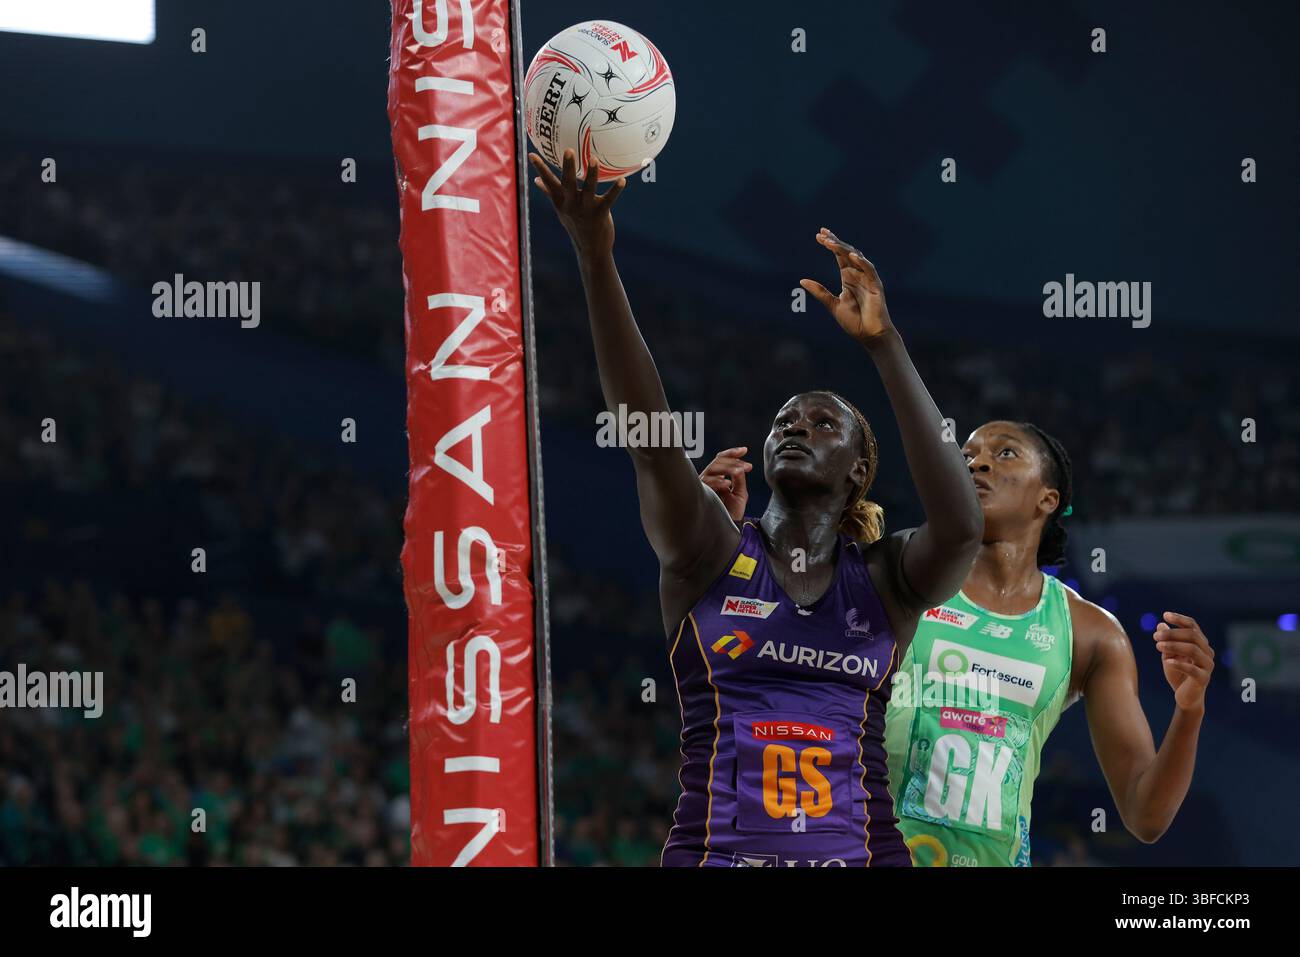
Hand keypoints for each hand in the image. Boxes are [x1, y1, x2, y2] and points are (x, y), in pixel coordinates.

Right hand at [529, 148, 626, 259]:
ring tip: (594, 160)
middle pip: (568, 183)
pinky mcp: (600, 214)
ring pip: (589, 189)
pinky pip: (609, 200)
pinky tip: (622, 180)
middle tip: (569, 150)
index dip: (540, 169)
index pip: (549, 183)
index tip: (531, 154)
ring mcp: (586, 210)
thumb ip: (550, 194)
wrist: (590, 250)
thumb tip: (536, 180)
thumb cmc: (576, 225)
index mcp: (561, 202)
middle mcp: (571, 205)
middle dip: (568, 167)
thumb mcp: (561, 210)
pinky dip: (615, 190)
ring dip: (592, 174)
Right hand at [700, 446, 750, 521]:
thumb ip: (740, 480)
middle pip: (717, 462)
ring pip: (712, 468)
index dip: (732, 453)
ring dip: (728, 468)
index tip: (744, 450)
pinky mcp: (701, 494)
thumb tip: (740, 467)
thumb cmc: (731, 513)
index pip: (721, 460)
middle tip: (748, 466)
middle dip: (733, 461)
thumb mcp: (740, 493)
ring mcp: (703, 486)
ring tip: (740, 472)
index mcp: (718, 478)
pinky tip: (727, 484)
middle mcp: (709, 480)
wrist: (727, 528)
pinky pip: (707, 483)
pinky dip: (718, 481)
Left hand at [799, 227, 893, 344]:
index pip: (839, 256)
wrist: (870, 335)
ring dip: (843, 249)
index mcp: (848, 278)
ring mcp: (867, 279)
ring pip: (856, 258)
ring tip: (830, 242)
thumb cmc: (854, 322)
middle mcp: (858, 275)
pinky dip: (861, 262)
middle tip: (822, 234)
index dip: (830, 244)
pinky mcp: (876, 285)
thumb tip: (802, 280)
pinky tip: (851, 255)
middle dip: (834, 242)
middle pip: (846, 253)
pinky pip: (869, 270)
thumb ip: (820, 292)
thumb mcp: (833, 305)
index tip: (819, 235)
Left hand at [1152, 612, 1213, 711]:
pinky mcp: (1204, 679)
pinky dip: (1179, 663)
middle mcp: (1207, 652)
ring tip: (1157, 646)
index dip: (1180, 619)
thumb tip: (1161, 624)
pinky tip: (1166, 661)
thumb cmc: (1177, 674)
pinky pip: (1192, 669)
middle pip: (1193, 636)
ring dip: (1173, 646)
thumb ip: (1166, 641)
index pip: (1193, 626)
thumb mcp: (1168, 655)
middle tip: (1155, 636)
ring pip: (1193, 649)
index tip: (1165, 615)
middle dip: (1172, 633)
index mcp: (1200, 644)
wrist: (1185, 697)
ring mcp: (1207, 666)